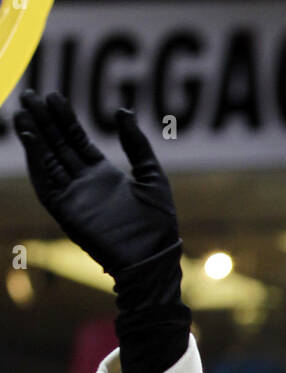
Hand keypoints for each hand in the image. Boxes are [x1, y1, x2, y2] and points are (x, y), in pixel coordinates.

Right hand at [12, 89, 180, 277]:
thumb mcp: (152, 176)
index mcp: (104, 175)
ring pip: (48, 162)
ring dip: (34, 138)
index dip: (65, 119)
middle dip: (44, 122)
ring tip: (23, 114)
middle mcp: (85, 184)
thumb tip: (122, 111)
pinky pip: (47, 185)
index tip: (53, 96)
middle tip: (30, 96)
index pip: (77, 141)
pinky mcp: (67, 212)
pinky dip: (37, 163)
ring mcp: (74, 198)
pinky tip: (30, 140)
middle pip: (58, 147)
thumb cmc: (158, 224)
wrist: (153, 259)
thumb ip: (137, 144)